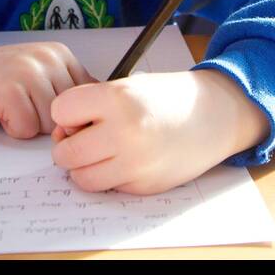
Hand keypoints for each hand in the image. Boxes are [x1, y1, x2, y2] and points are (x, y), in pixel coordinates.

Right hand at [0, 42, 95, 137]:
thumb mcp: (37, 75)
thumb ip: (65, 88)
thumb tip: (97, 115)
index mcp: (60, 53)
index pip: (88, 98)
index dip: (66, 114)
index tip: (39, 104)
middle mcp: (49, 58)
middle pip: (69, 115)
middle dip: (44, 119)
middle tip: (19, 103)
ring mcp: (30, 72)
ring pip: (49, 125)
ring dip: (26, 124)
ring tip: (7, 105)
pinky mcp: (11, 91)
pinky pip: (27, 129)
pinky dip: (10, 128)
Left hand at [49, 69, 269, 195]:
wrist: (213, 116)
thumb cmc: (168, 98)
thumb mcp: (127, 86)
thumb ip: (91, 106)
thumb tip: (61, 135)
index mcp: (117, 98)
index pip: (60, 111)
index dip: (67, 113)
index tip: (80, 113)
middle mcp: (124, 132)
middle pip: (64, 153)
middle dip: (68, 146)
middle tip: (84, 138)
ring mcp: (135, 163)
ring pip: (81, 178)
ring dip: (85, 167)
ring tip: (102, 152)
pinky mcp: (144, 185)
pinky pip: (108, 188)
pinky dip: (109, 177)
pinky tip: (126, 160)